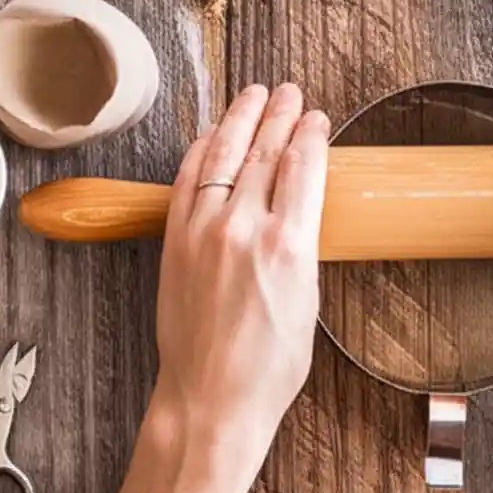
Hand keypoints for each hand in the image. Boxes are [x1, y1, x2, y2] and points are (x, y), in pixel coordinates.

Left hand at [154, 83, 330, 440]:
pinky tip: (213, 134)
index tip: (317, 118)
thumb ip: (302, 249)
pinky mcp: (174, 242)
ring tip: (255, 94)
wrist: (211, 399)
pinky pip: (187, 180)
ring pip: (224, 156)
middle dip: (281, 115)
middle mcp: (244, 229)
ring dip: (241, 119)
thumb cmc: (268, 368)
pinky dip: (202, 150)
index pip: (303, 168)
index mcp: (289, 247)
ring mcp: (203, 232)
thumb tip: (298, 214)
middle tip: (290, 92)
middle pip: (266, 152)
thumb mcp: (308, 303)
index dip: (311, 134)